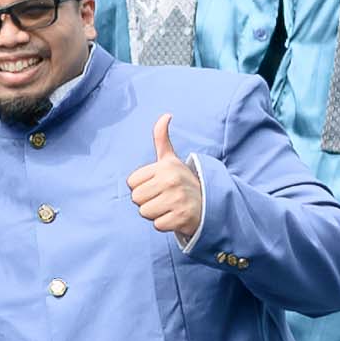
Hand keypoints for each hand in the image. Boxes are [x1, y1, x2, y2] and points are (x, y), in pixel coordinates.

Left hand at [127, 112, 206, 243]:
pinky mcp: (181, 217)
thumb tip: (166, 115)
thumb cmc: (182, 181)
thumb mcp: (171, 159)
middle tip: (164, 197)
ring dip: (155, 213)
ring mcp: (178, 199)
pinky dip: (165, 223)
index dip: (142, 186)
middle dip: (147, 201)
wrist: (208, 203)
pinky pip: (157, 225)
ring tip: (170, 206)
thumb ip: (161, 138)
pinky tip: (176, 215)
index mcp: (165, 166)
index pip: (131, 183)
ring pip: (145, 213)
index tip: (157, 185)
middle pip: (136, 199)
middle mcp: (171, 181)